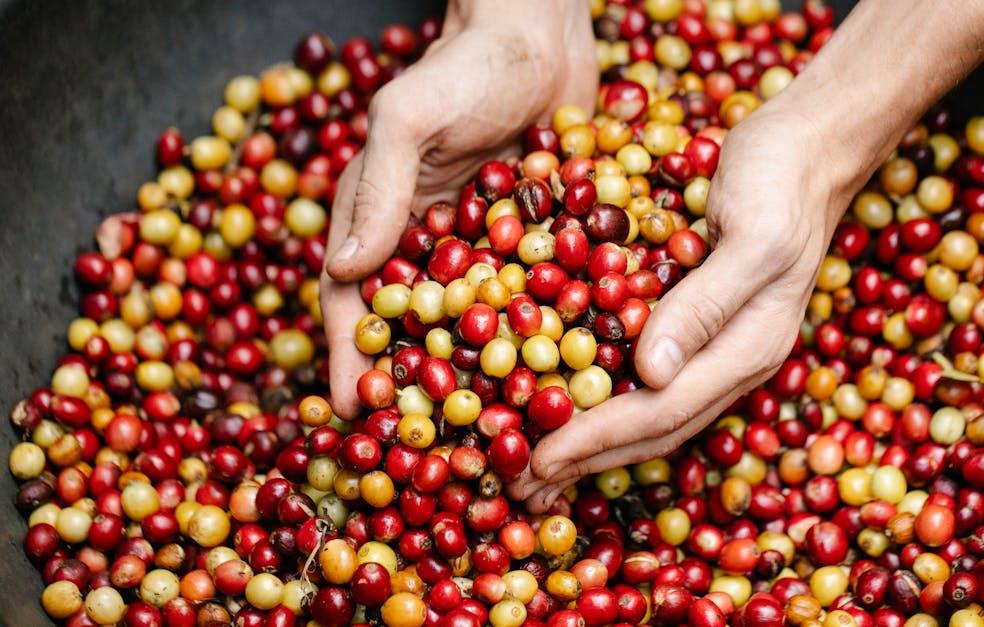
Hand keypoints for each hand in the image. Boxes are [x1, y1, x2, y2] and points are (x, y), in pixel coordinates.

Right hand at [320, 1, 595, 418]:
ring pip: (486, 329)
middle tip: (435, 447)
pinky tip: (576, 381)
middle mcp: (434, 247)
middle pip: (422, 332)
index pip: (358, 303)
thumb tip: (346, 269)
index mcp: (384, 223)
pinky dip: (554, 338)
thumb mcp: (411, 116)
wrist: (542, 32)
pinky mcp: (545, 245)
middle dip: (425, 390)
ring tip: (509, 435)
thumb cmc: (466, 63)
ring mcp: (492, 251)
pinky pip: (545, 300)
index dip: (353, 359)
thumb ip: (380, 187)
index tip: (357, 412)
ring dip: (492, 381)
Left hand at [511, 101, 865, 511]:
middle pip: (656, 429)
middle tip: (522, 484)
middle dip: (589, 459)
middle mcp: (736, 359)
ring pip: (654, 411)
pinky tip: (574, 398)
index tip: (538, 457)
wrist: (813, 144)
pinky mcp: (703, 320)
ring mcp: (722, 344)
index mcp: (751, 348)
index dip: (597, 438)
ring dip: (596, 440)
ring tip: (541, 460)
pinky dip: (608, 397)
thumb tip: (651, 374)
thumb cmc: (784, 179)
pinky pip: (652, 376)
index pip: (662, 411)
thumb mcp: (753, 236)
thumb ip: (705, 305)